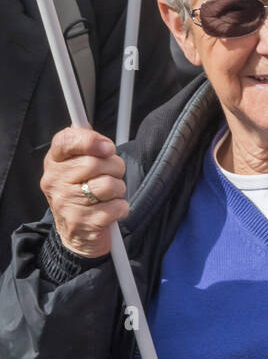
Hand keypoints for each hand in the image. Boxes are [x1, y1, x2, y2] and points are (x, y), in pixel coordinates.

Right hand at [41, 127, 127, 258]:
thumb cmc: (80, 193)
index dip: (90, 140)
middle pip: (96, 162)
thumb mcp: (75, 166)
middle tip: (110, 176)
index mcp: (54, 163)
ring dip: (118, 189)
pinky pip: (117, 206)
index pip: (66, 140)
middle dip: (114, 168)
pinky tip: (110, 211)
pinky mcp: (82, 224)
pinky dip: (121, 208)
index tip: (107, 147)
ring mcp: (67, 204)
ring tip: (108, 195)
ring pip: (109, 184)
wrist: (76, 236)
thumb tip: (83, 122)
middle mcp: (55, 182)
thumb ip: (82, 144)